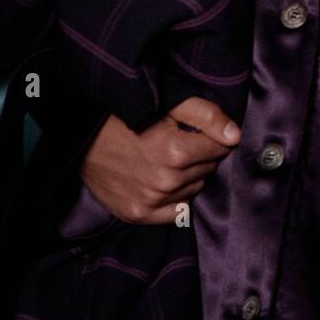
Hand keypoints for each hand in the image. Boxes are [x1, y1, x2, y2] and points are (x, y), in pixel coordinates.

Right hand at [78, 96, 241, 224]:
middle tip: (178, 143)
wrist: (84, 139)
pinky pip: (177, 213)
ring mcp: (152, 202)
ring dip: (188, 177)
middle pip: (208, 169)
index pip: (220, 148)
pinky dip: (176, 199)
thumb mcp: (170, 104)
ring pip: (194, 190)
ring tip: (167, 161)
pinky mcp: (139, 215)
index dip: (211, 138)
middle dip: (200, 156)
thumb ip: (207, 116)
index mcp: (177, 152)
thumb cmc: (127, 117)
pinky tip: (162, 183)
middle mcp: (167, 182)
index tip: (195, 132)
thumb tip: (234, 136)